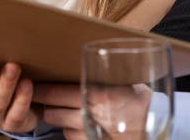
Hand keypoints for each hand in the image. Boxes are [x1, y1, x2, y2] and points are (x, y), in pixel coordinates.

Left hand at [34, 83, 152, 138]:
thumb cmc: (141, 98)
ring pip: (60, 126)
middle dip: (50, 105)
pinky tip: (82, 124)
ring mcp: (90, 134)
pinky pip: (71, 138)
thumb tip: (80, 58)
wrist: (156, 124)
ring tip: (69, 110)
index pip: (56, 93)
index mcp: (96, 95)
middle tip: (51, 98)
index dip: (41, 90)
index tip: (33, 85)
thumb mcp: (124, 80)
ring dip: (61, 119)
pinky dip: (72, 132)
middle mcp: (90, 116)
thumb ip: (101, 74)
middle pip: (52, 112)